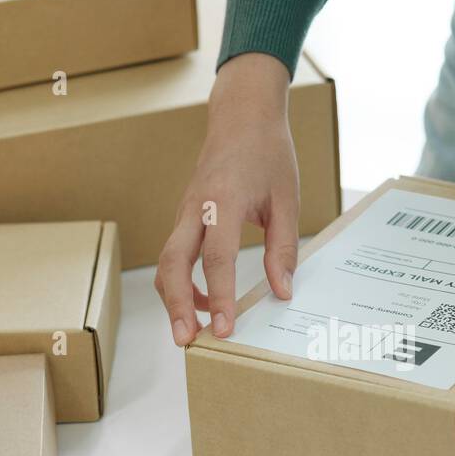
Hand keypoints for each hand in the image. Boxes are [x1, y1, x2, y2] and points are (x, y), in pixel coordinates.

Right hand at [154, 53, 298, 345]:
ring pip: (167, 263)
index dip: (218, 296)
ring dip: (174, 300)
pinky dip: (182, 284)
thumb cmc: (267, 152)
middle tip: (188, 341)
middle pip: (174, 263)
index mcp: (224, 200)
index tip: (225, 328)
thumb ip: (283, 248)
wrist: (241, 114)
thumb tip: (282, 291)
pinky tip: (202, 303)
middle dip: (177, 306)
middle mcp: (196, 207)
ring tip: (192, 333)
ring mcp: (184, 212)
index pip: (217, 257)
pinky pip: (175, 255)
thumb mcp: (287, 198)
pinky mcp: (184, 218)